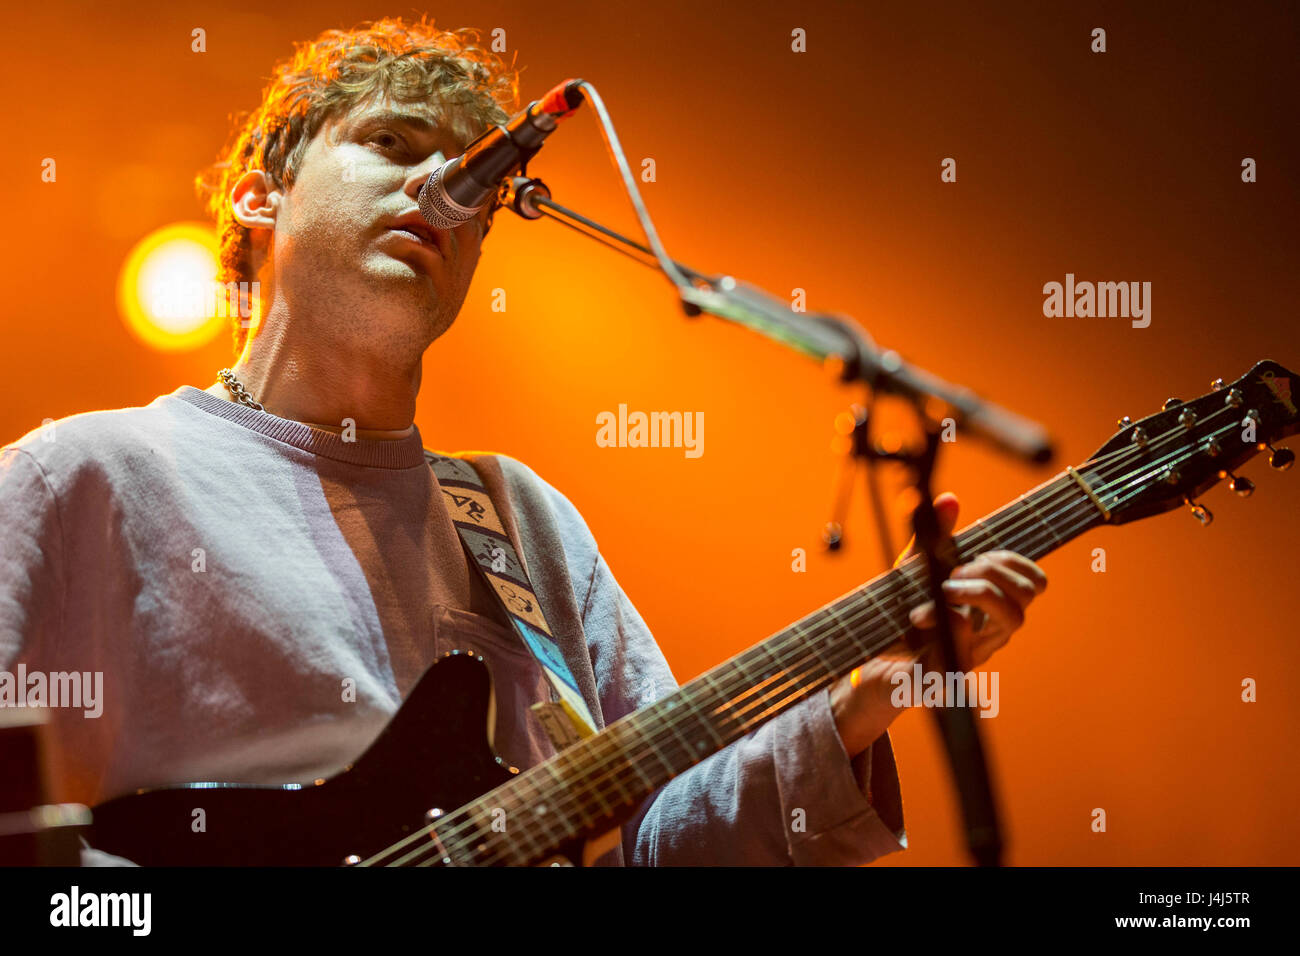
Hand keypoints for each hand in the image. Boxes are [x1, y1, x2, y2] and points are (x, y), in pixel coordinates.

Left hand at [829, 492, 1047, 756]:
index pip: (1033, 582)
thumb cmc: (896, 618)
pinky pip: (966, 643)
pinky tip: (917, 614)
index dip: (1013, 561)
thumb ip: (934, 539)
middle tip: (953, 573)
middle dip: (992, 571)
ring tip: (942, 589)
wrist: (866, 667)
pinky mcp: (948, 676)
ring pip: (1014, 619)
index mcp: (988, 611)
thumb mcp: (912, 571)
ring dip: (979, 592)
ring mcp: (974, 656)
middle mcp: (990, 635)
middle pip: (1027, 594)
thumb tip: (951, 500)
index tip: (975, 556)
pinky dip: (943, 619)